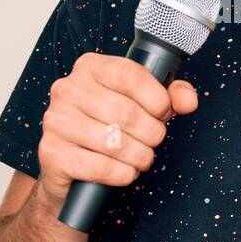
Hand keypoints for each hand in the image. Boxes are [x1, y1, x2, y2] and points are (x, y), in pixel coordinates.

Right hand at [35, 52, 198, 208]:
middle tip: (152, 141)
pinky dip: (122, 174)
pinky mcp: (51, 153)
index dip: (157, 99)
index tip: (162, 112)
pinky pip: (102, 167)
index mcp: (90, 67)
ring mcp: (56, 121)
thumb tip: (188, 100)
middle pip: (126, 113)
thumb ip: (171, 96)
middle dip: (152, 134)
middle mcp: (67, 89)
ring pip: (115, 143)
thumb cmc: (108, 127)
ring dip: (140, 157)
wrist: (69, 165)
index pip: (131, 75)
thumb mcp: (142, 103)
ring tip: (140, 158)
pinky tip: (123, 171)